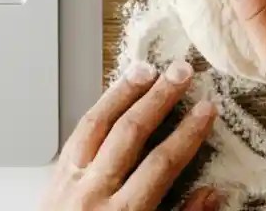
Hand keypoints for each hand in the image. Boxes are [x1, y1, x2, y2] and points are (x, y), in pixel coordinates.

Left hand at [41, 59, 221, 210]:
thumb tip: (211, 194)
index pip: (162, 164)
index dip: (188, 133)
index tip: (207, 109)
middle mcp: (92, 195)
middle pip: (130, 133)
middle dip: (159, 98)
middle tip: (183, 73)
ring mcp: (69, 184)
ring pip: (96, 125)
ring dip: (123, 93)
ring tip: (147, 70)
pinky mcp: (53, 181)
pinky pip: (76, 136)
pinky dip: (97, 111)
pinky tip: (112, 97)